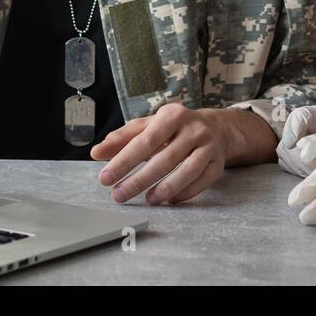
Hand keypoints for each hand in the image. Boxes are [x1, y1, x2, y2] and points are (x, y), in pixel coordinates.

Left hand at [90, 103, 228, 204]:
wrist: (215, 128)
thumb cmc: (173, 129)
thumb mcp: (148, 127)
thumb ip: (122, 139)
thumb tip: (96, 153)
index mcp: (172, 115)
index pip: (145, 141)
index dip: (124, 161)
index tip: (105, 178)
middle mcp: (194, 128)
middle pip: (165, 159)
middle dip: (139, 180)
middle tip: (119, 196)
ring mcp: (209, 146)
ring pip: (187, 172)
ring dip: (165, 189)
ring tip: (147, 200)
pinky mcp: (218, 163)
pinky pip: (201, 182)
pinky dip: (184, 193)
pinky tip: (168, 200)